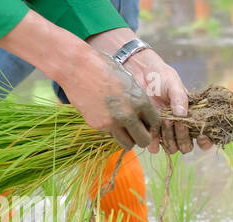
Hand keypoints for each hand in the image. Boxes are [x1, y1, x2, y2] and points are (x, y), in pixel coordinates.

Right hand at [0, 13, 158, 148]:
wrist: (77, 66)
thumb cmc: (103, 68)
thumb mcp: (128, 80)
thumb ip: (138, 98)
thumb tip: (144, 113)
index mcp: (140, 101)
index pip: (155, 123)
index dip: (151, 125)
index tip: (146, 123)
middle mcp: (129, 115)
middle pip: (144, 140)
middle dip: (142, 136)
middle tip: (136, 130)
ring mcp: (112, 122)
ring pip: (128, 144)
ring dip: (128, 138)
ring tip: (122, 127)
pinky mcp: (98, 125)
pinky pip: (111, 135)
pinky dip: (111, 130)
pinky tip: (105, 116)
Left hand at [86, 29, 211, 154]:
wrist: (138, 73)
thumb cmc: (159, 76)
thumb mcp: (173, 83)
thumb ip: (180, 98)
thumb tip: (182, 115)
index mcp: (191, 116)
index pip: (204, 137)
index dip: (205, 142)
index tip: (201, 137)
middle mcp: (180, 127)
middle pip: (187, 146)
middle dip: (182, 138)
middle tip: (173, 122)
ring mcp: (166, 131)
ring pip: (172, 148)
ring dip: (168, 139)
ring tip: (162, 122)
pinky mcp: (151, 132)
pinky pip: (155, 147)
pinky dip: (154, 143)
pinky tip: (151, 132)